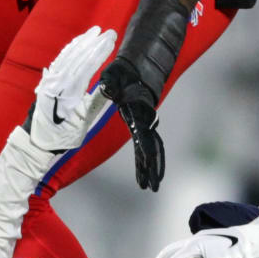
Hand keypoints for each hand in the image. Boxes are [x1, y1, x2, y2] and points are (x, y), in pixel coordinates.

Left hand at [26, 27, 116, 152]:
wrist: (37, 141)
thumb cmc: (61, 136)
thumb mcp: (82, 124)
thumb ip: (96, 103)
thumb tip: (111, 85)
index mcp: (66, 94)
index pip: (86, 67)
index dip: (99, 53)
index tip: (111, 41)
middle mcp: (55, 83)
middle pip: (77, 58)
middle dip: (93, 43)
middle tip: (109, 32)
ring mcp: (49, 80)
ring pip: (67, 56)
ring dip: (82, 42)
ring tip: (96, 31)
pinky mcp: (47, 81)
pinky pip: (60, 60)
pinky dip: (70, 49)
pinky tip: (78, 42)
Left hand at [101, 57, 164, 190]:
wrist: (136, 70)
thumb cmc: (122, 73)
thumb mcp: (114, 75)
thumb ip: (110, 83)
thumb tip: (106, 86)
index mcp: (136, 113)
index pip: (143, 133)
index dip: (146, 147)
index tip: (148, 161)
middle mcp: (144, 122)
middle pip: (151, 148)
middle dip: (151, 168)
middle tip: (152, 187)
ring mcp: (144, 126)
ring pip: (150, 152)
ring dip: (150, 169)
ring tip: (150, 187)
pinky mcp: (140, 128)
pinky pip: (144, 149)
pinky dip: (144, 163)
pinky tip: (144, 176)